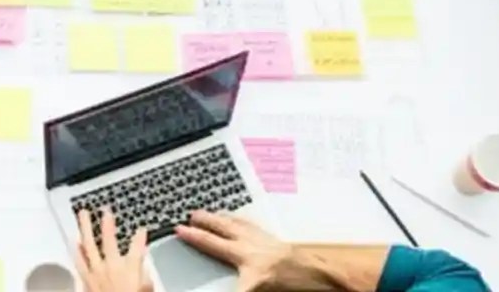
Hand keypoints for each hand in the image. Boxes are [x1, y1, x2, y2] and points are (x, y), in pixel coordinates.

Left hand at [75, 208, 151, 291]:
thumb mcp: (146, 289)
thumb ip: (144, 277)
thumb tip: (143, 269)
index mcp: (130, 269)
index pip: (137, 247)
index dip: (140, 236)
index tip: (141, 230)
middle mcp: (111, 267)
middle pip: (108, 240)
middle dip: (107, 224)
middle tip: (105, 210)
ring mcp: (96, 273)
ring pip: (88, 246)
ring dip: (85, 229)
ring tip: (83, 215)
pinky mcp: (85, 281)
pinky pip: (79, 263)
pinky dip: (77, 252)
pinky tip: (75, 243)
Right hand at [175, 212, 292, 290]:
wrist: (319, 276)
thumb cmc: (290, 283)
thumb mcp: (254, 289)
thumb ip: (237, 287)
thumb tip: (221, 287)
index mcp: (243, 258)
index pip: (211, 246)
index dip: (193, 238)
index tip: (179, 231)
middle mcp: (251, 246)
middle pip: (222, 230)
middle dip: (205, 222)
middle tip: (190, 215)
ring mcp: (264, 240)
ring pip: (238, 224)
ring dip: (222, 218)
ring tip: (211, 213)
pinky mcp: (275, 240)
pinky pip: (253, 225)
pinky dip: (243, 221)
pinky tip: (242, 222)